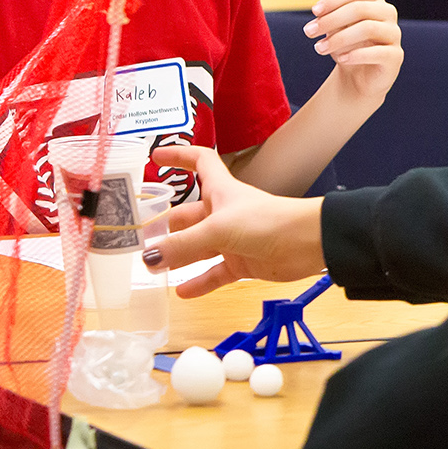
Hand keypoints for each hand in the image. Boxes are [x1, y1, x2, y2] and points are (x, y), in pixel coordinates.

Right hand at [144, 145, 325, 296]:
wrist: (307, 244)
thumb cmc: (267, 221)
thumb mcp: (218, 229)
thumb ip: (182, 245)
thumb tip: (148, 258)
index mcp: (220, 191)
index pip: (198, 162)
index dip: (179, 156)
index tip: (156, 156)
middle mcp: (224, 212)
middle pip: (188, 214)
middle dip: (166, 225)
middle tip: (140, 239)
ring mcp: (233, 238)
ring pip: (198, 246)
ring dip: (178, 256)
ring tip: (153, 268)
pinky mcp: (243, 262)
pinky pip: (215, 272)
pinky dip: (199, 281)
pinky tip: (181, 292)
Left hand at [305, 0, 402, 102]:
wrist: (357, 77)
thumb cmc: (345, 44)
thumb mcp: (335, 22)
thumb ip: (335, 1)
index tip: (313, 11)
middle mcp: (388, 13)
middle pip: (360, 9)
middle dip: (331, 19)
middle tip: (309, 32)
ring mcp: (394, 34)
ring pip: (368, 28)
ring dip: (339, 38)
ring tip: (319, 48)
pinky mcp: (396, 56)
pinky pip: (377, 52)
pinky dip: (356, 55)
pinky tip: (340, 59)